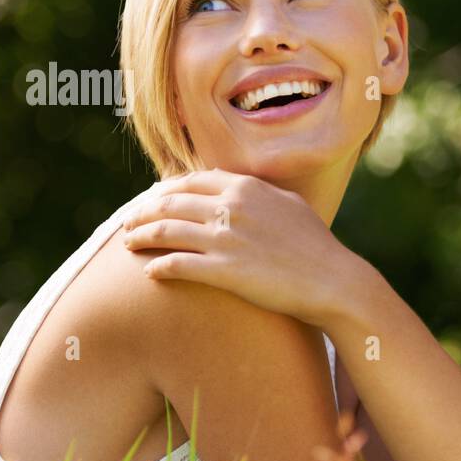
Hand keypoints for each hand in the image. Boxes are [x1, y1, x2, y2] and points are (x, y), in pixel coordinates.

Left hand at [121, 168, 362, 326]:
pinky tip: (150, 273)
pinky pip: (177, 265)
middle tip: (129, 223)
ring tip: (128, 245)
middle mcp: (231, 207)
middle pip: (169, 203)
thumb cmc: (317, 246)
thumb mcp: (291, 205)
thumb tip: (239, 187)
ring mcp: (225, 238)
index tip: (154, 199)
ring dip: (141, 237)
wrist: (333, 280)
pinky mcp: (224, 271)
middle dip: (142, 212)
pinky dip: (158, 267)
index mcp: (245, 187)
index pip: (190, 180)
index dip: (166, 190)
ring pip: (166, 231)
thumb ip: (260, 193)